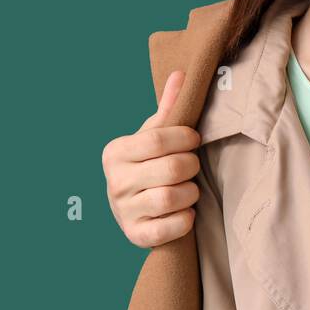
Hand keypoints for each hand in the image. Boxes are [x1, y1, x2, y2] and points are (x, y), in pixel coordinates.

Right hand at [102, 70, 202, 247]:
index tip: (194, 139)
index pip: (159, 139)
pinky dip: (186, 220)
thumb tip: (182, 73)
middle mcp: (114, 182)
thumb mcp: (153, 136)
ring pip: (172, 198)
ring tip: (189, 189)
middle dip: (191, 166)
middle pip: (171, 168)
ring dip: (191, 193)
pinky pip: (171, 228)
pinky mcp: (136, 236)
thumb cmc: (148, 165)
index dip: (186, 138)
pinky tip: (185, 212)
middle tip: (192, 166)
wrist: (133, 208)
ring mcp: (123, 211)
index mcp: (116, 152)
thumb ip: (169, 109)